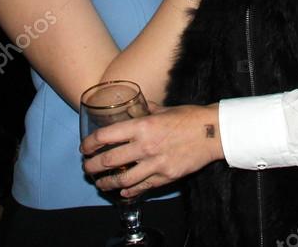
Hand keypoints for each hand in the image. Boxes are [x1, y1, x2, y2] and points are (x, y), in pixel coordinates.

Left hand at [80, 103, 223, 198]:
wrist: (212, 132)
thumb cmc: (188, 117)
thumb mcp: (163, 109)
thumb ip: (144, 111)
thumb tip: (133, 107)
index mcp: (142, 126)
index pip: (105, 136)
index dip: (90, 143)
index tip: (84, 147)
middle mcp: (145, 146)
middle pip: (108, 161)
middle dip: (92, 166)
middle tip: (86, 168)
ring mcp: (155, 164)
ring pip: (122, 179)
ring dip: (107, 183)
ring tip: (100, 183)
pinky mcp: (166, 176)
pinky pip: (142, 187)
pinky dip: (129, 190)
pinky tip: (123, 191)